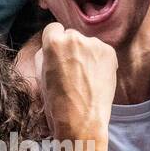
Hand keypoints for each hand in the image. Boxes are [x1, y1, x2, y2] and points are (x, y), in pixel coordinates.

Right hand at [37, 22, 115, 139]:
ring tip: (84, 78)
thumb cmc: (57, 104)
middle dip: (71, 49)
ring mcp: (94, 44)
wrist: (82, 121)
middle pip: (71, 36)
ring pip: (87, 44)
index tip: (57, 54)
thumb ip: (45, 55)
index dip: (54, 42)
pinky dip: (99, 61)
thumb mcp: (40, 76)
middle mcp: (74, 38)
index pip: (53, 29)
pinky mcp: (109, 52)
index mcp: (53, 42)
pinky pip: (101, 51)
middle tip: (71, 71)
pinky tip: (95, 79)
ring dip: (86, 55)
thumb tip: (52, 45)